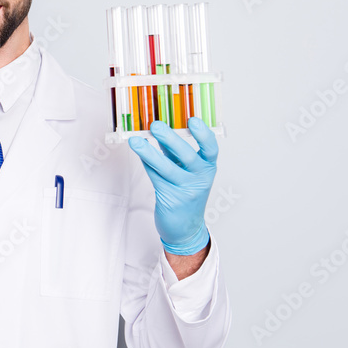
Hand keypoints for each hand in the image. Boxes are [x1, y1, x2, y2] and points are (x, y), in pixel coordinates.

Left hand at [128, 117, 217, 254]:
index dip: (203, 134)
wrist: (185, 226)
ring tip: (136, 140)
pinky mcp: (171, 199)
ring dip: (149, 152)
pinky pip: (155, 177)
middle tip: (156, 125)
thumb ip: (174, 151)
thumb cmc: (184, 190)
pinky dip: (146, 163)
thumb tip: (158, 126)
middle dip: (170, 139)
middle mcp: (200, 178)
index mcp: (208, 167)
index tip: (193, 120)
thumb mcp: (185, 169)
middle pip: (187, 156)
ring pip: (166, 168)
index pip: (211, 149)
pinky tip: (139, 151)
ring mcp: (186, 190)